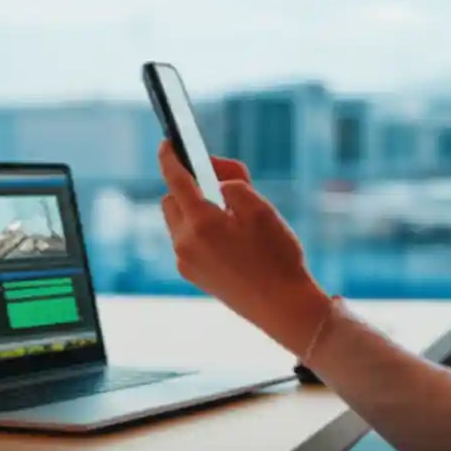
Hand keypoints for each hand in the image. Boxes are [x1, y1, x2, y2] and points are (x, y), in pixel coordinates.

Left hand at [157, 140, 331, 356]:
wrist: (284, 308)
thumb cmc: (277, 257)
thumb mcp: (261, 209)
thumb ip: (234, 185)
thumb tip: (218, 183)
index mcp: (200, 223)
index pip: (176, 180)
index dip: (170, 158)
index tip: (167, 143)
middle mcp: (185, 244)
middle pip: (172, 201)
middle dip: (189, 186)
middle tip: (221, 181)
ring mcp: (188, 263)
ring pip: (179, 223)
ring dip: (195, 209)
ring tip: (231, 213)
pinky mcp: (196, 277)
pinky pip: (189, 243)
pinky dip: (201, 230)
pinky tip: (230, 236)